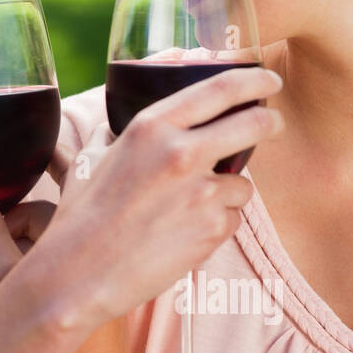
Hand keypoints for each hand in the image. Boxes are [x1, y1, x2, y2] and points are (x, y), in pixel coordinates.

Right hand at [37, 65, 283, 329]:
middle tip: (272, 122)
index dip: (251, 80)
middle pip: (252, 124)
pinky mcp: (213, 228)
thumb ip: (114, 134)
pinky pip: (232, 218)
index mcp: (150, 127)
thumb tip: (116, 126)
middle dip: (269, 121)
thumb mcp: (92, 158)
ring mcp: (201, 192)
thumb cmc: (81, 217)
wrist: (80, 273)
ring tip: (186, 210)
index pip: (218, 89)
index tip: (267, 79)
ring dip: (227, 192)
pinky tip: (183, 234)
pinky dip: (216, 225)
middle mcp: (180, 152)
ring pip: (242, 182)